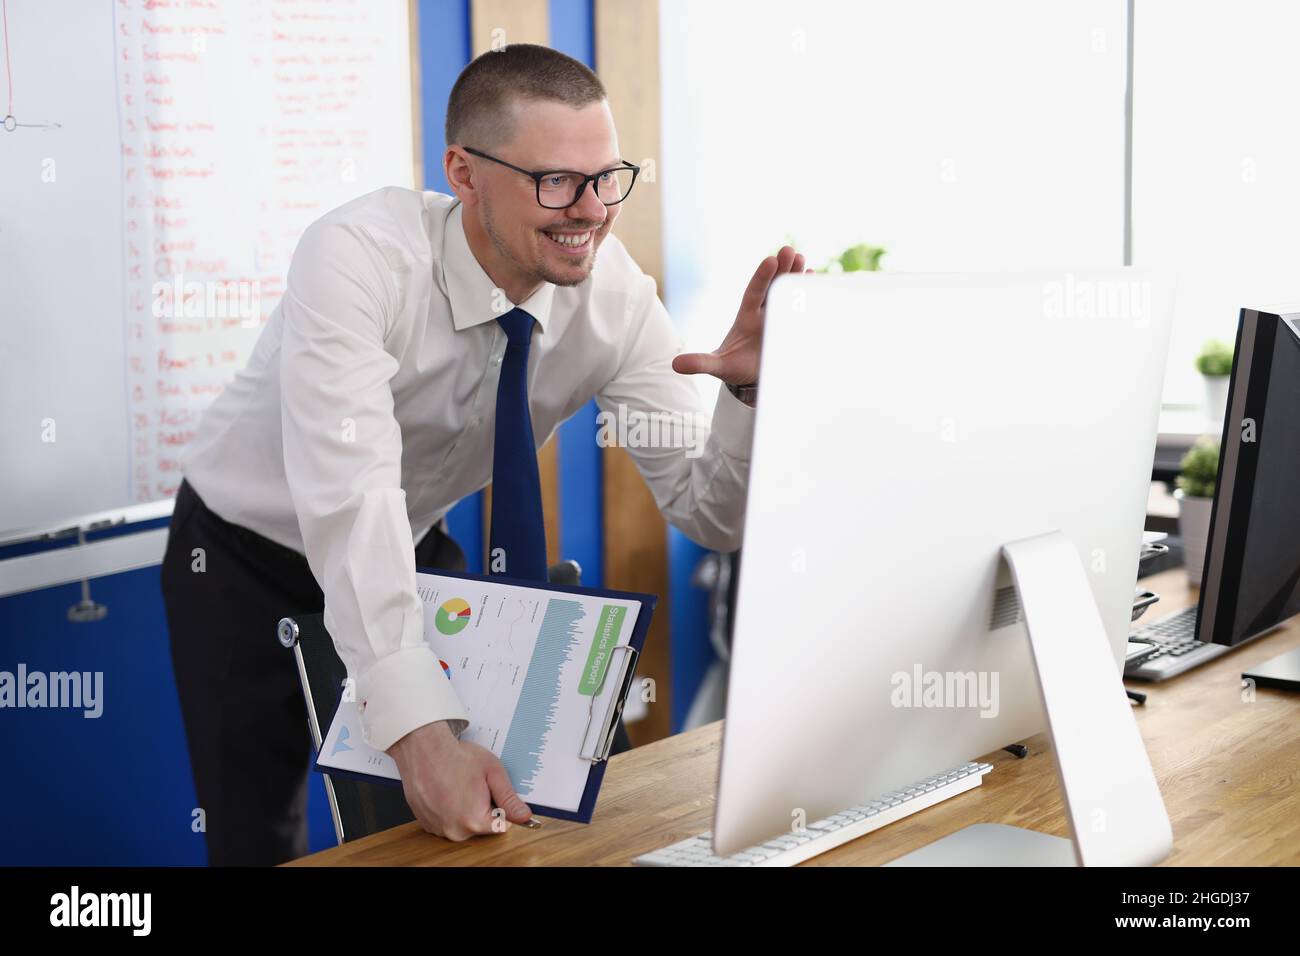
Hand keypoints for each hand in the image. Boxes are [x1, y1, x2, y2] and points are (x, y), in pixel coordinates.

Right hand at [387, 720, 532, 839]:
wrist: (423, 748)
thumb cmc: (456, 757)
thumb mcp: (492, 773)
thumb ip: (509, 798)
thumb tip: (524, 816)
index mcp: (474, 821)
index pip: (501, 825)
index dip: (501, 807)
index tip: (494, 792)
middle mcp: (454, 831)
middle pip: (481, 825)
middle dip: (482, 808)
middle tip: (475, 785)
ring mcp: (438, 828)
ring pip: (462, 823)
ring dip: (464, 809)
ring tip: (458, 786)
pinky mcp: (426, 823)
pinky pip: (445, 820)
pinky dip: (448, 809)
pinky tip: (446, 790)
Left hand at [671, 245, 812, 385]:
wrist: (751, 377)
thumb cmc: (734, 368)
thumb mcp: (718, 366)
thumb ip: (701, 363)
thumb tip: (675, 364)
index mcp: (746, 317)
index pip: (753, 293)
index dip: (762, 277)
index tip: (770, 260)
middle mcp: (762, 312)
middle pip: (772, 287)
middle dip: (781, 270)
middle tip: (790, 250)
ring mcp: (777, 317)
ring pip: (786, 292)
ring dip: (794, 276)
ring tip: (802, 258)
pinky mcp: (790, 325)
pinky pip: (799, 306)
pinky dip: (806, 293)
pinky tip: (812, 277)